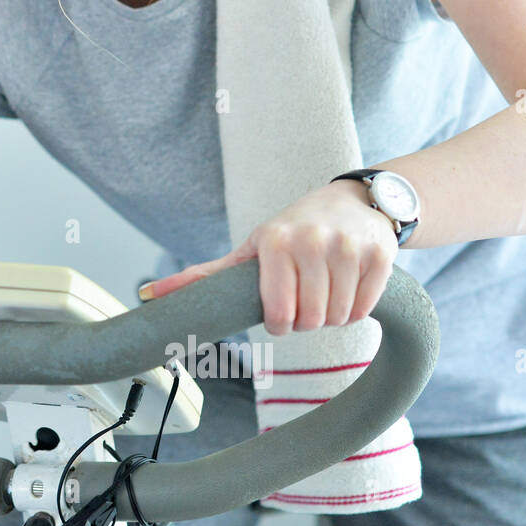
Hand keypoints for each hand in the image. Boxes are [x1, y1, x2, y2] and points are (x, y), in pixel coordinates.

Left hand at [138, 181, 399, 335]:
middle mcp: (311, 241)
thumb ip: (202, 277)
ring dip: (332, 315)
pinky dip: (357, 308)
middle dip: (306, 320)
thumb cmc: (292, 232)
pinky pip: (366, 308)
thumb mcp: (248, 250)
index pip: (278, 314)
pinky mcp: (380, 255)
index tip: (280, 312)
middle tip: (305, 298)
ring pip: (339, 318)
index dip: (279, 323)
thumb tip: (145, 295)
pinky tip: (348, 285)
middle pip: (310, 321)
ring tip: (325, 289)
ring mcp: (348, 247)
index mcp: (273, 241)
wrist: (354, 202)